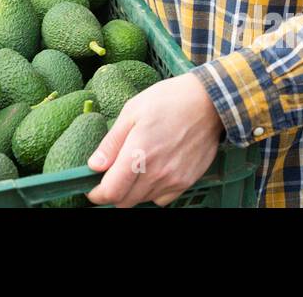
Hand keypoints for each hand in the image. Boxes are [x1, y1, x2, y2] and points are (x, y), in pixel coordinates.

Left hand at [86, 73, 225, 207]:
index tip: (92, 187)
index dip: (97, 194)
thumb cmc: (168, 100)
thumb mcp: (132, 111)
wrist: (209, 102)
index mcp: (139, 154)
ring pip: (143, 200)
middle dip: (113, 193)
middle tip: (111, 176)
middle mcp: (157, 173)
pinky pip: (162, 199)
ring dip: (132, 192)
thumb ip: (112, 142)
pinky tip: (153, 172)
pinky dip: (152, 192)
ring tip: (133, 169)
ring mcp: (174, 180)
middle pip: (125, 202)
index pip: (111, 192)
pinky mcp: (187, 181)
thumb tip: (94, 165)